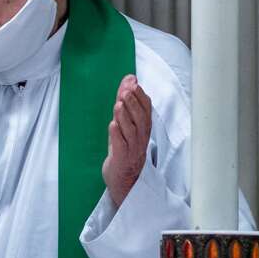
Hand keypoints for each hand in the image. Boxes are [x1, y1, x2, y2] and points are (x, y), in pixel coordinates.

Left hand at [101, 75, 151, 208]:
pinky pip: (120, 146)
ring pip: (131, 132)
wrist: (124, 178)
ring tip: (119, 104)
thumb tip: (129, 79)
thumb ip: (126, 101)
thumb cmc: (125, 147)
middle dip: (134, 104)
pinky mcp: (121, 158)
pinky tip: (112, 125)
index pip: (146, 111)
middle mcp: (140, 138)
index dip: (140, 97)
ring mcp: (132, 149)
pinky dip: (116, 135)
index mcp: (143, 129)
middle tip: (126, 91)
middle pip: (140, 120)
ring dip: (125, 117)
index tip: (134, 83)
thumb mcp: (126, 122)